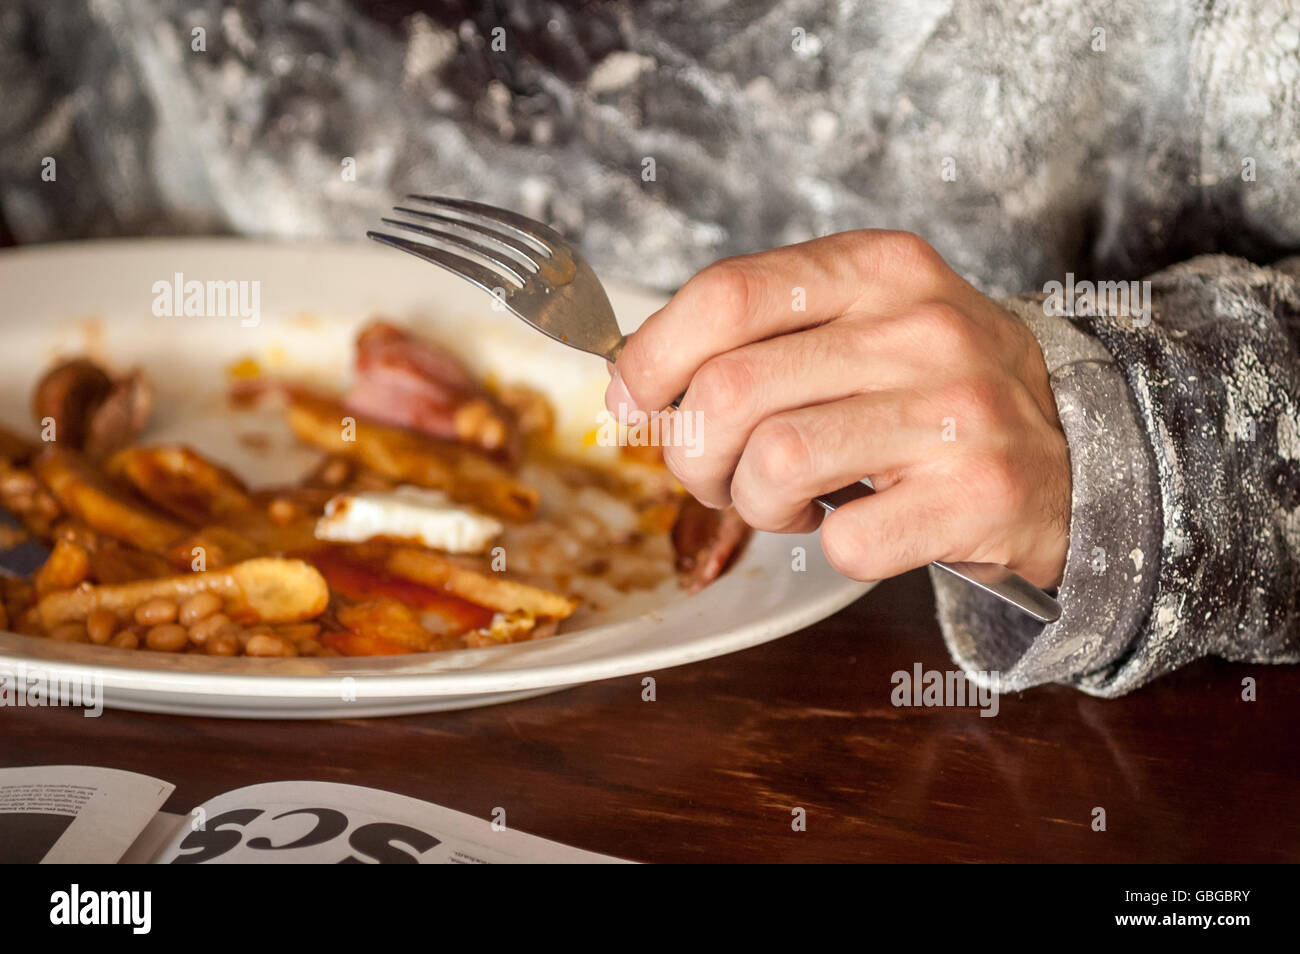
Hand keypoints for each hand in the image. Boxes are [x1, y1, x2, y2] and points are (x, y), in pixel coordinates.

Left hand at [606, 230, 1070, 587]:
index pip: (725, 294)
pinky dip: (831, 546)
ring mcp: (954, 411)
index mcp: (877, 268)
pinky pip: (844, 540)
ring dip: (757, 503)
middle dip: (694, 453)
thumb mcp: (864, 321)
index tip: (634, 399)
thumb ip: (761, 334)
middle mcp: (919, 327)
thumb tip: (638, 381)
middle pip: (729, 393)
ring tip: (790, 498)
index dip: (652, 356)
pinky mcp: (977, 494)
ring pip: (774, 465)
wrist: (1078, 450)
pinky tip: (861, 522)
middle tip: (718, 470)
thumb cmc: (936, 389)